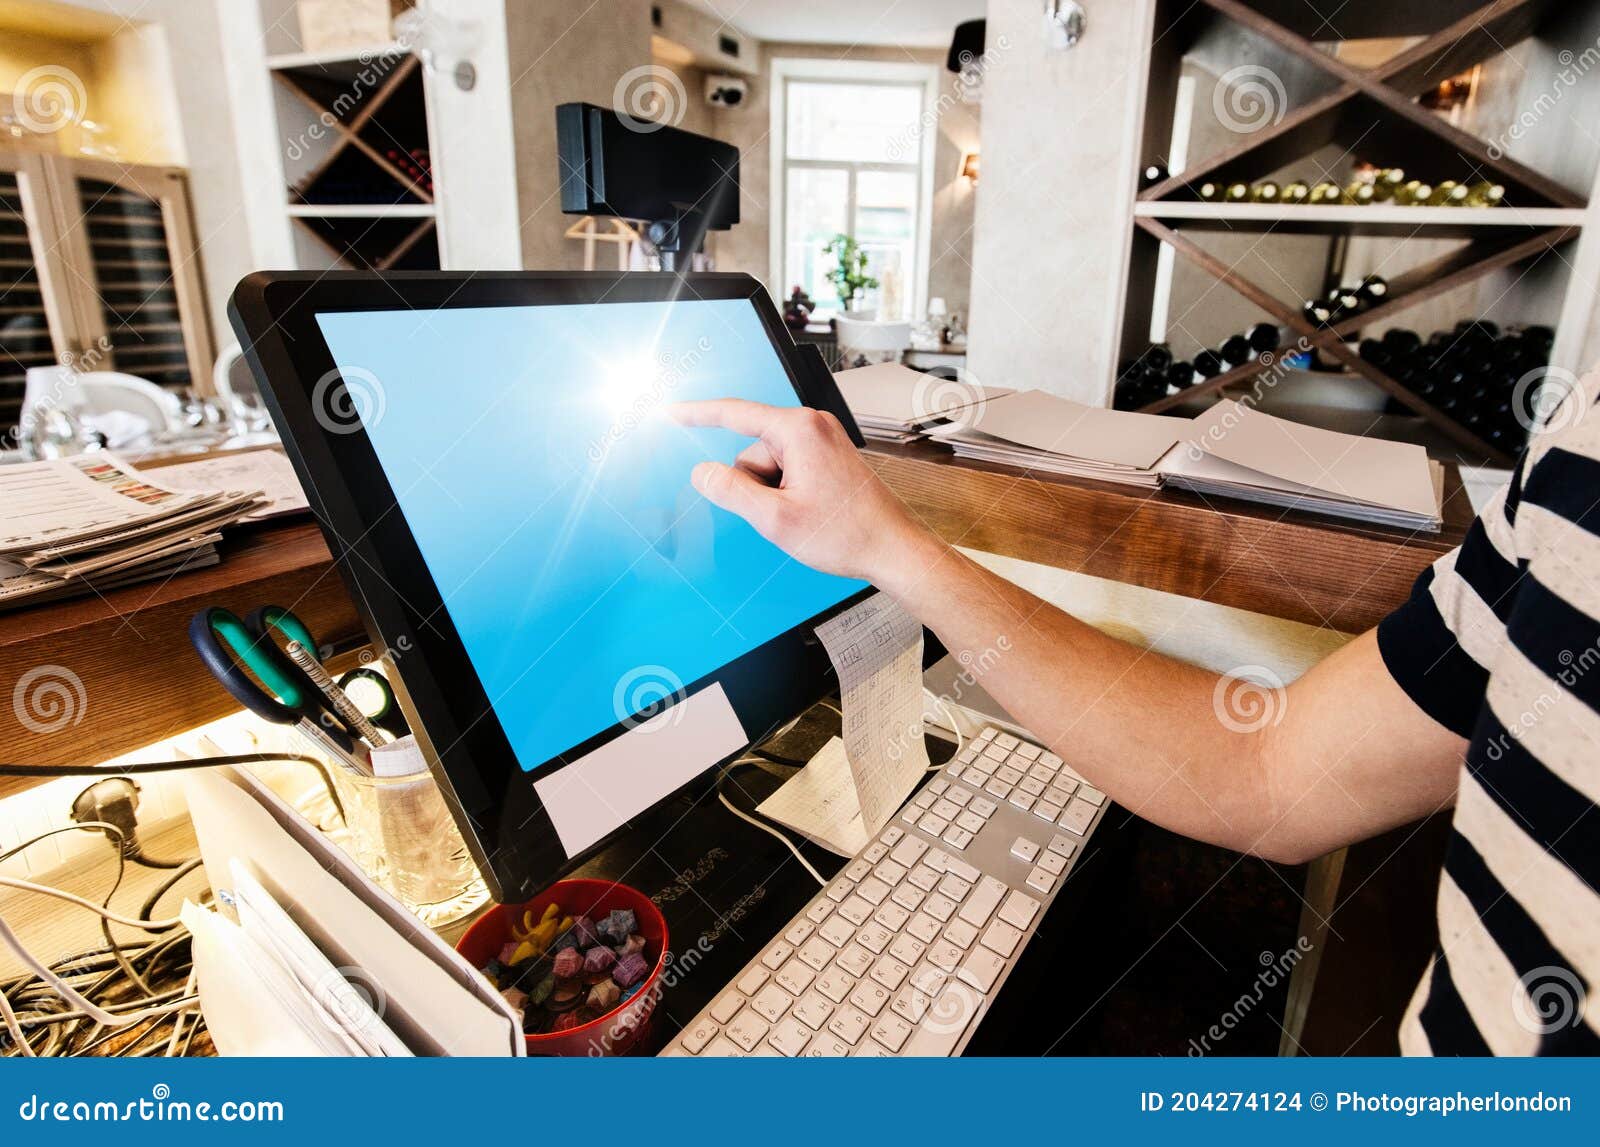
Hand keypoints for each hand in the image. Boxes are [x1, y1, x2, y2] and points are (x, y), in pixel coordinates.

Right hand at [668, 399, 941, 584]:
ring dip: (774, 495)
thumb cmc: (846, 534)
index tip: (670, 412)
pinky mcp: (828, 456)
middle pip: (751, 451)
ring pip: (768, 466)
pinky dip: (788, 494)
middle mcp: (812, 426)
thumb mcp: (776, 519)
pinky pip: (787, 470)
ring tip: (807, 515)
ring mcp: (822, 440)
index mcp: (799, 430)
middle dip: (756, 487)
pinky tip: (812, 512)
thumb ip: (731, 492)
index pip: (734, 414)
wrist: (894, 549)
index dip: (696, 414)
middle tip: (789, 513)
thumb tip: (702, 472)